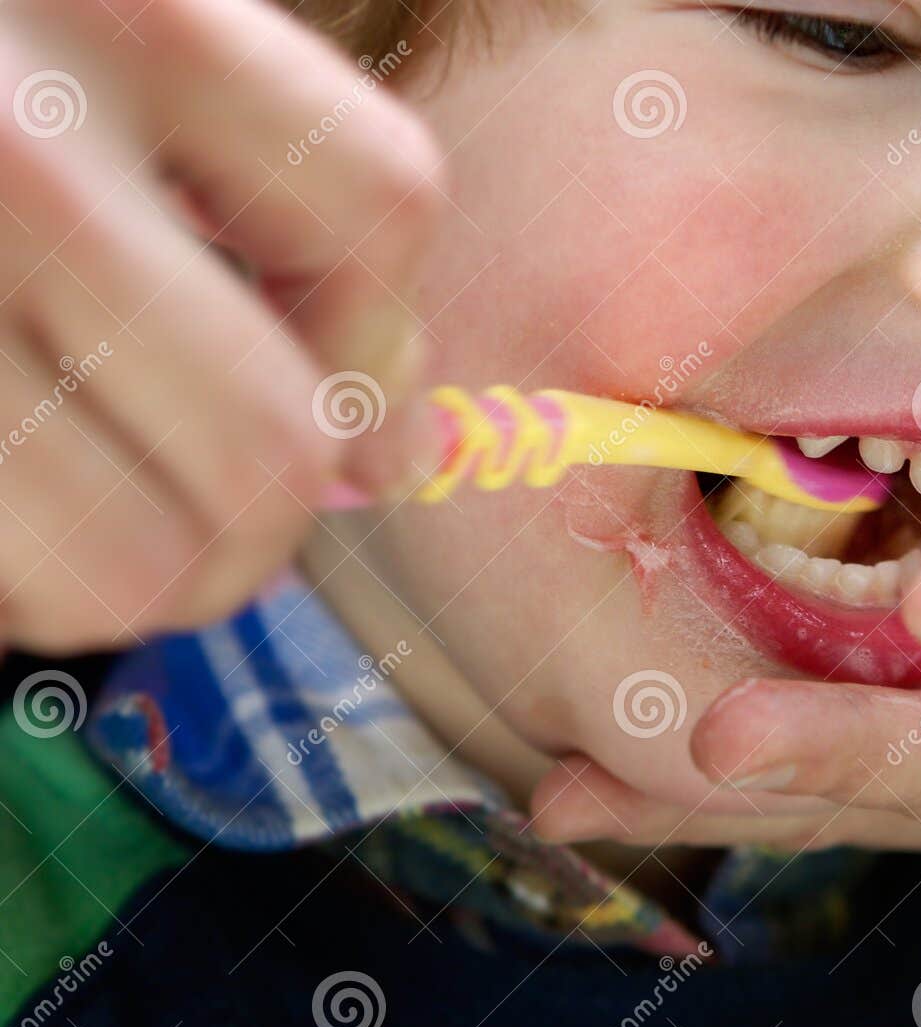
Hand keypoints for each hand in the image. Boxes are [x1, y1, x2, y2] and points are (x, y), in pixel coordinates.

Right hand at [0, 0, 440, 652]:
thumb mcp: (108, 52)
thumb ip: (268, 212)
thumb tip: (396, 458)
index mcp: (126, 6)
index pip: (378, 204)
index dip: (371, 329)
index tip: (320, 372)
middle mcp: (9, 141)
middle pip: (271, 443)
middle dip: (256, 516)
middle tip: (197, 506)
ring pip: (133, 565)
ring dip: (135, 576)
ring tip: (74, 511)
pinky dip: (13, 588)